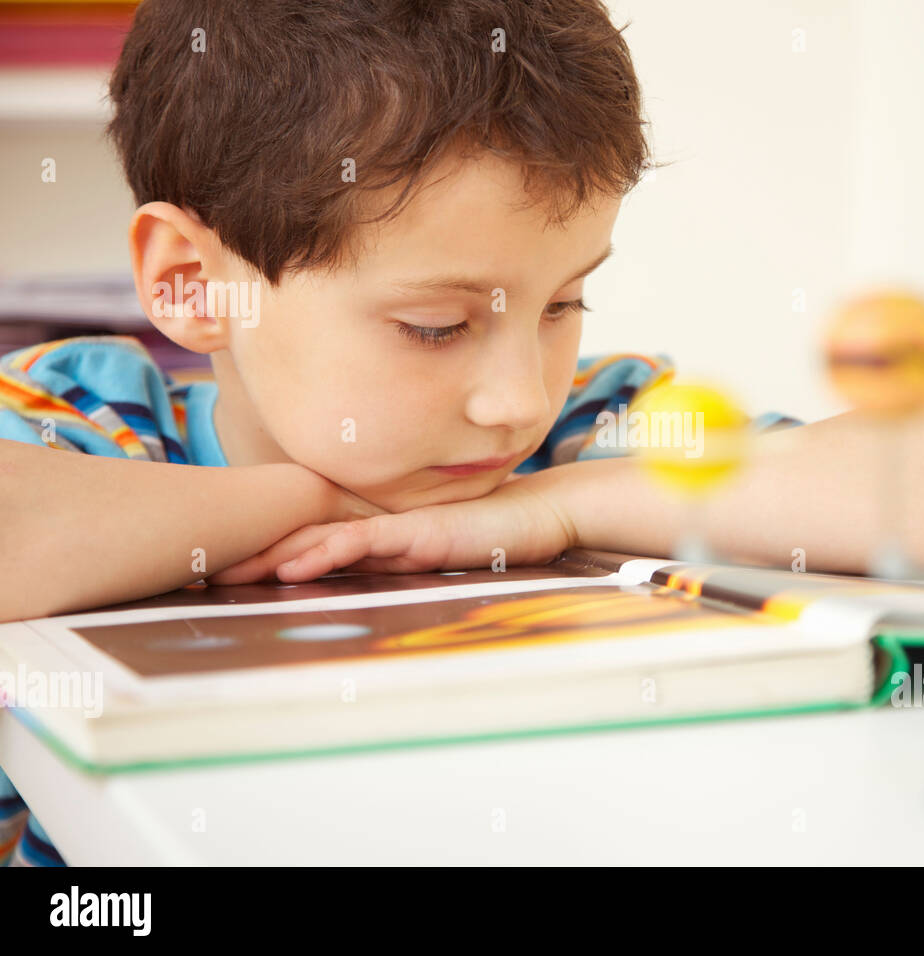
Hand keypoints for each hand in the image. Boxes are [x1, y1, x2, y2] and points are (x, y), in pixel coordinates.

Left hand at [209, 473, 576, 583]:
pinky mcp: (415, 533)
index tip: (219, 570)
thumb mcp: (434, 557)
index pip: (308, 539)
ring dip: (270, 555)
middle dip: (248, 552)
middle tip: (195, 572)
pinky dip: (324, 554)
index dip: (263, 551)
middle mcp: (376, 524)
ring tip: (224, 572)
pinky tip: (291, 567)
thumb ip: (398, 562)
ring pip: (319, 536)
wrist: (539, 516)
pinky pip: (361, 542)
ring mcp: (393, 526)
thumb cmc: (492, 539)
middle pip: (299, 535)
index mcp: (375, 531)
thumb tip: (364, 580)